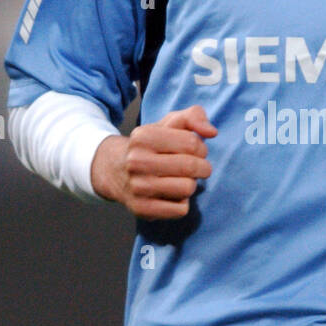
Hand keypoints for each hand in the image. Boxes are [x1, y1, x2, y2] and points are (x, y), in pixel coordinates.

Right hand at [91, 104, 215, 218]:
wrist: (114, 170)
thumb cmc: (151, 146)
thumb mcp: (168, 124)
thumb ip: (193, 116)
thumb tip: (211, 132)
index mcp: (143, 136)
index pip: (192, 143)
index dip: (201, 148)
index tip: (194, 151)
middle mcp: (136, 161)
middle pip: (191, 167)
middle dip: (202, 167)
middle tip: (195, 167)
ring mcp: (137, 187)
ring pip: (187, 188)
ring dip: (190, 184)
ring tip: (180, 180)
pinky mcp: (141, 209)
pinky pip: (180, 209)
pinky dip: (181, 203)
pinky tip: (170, 195)